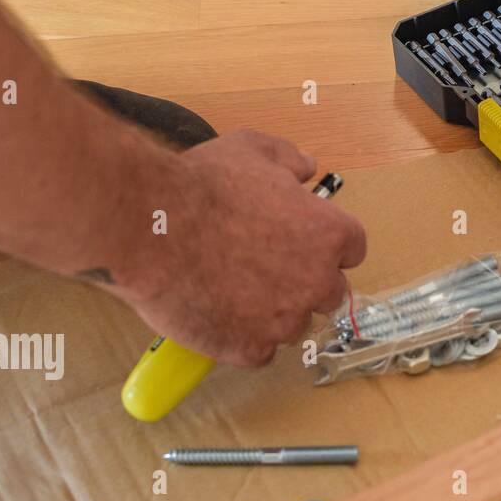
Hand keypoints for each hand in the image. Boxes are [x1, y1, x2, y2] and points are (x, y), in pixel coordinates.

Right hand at [114, 130, 366, 366]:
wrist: (149, 227)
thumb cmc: (203, 185)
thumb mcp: (254, 149)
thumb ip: (290, 159)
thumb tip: (306, 168)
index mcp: (330, 235)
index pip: (351, 250)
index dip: (322, 244)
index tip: (299, 241)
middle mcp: (318, 282)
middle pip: (329, 292)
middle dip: (304, 281)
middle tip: (264, 267)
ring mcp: (285, 321)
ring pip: (294, 325)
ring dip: (274, 313)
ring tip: (234, 291)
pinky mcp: (249, 349)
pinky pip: (259, 351)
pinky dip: (242, 338)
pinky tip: (218, 315)